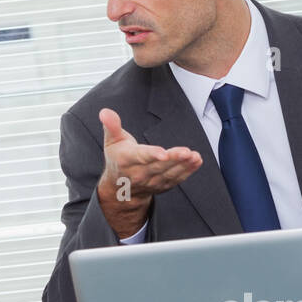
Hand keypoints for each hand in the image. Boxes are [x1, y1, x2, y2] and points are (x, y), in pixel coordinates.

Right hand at [96, 108, 202, 238]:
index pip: (140, 157)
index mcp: (126, 160)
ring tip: (194, 156)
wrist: (120, 189)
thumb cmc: (118, 159)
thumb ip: (111, 126)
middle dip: (173, 159)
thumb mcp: (111, 141)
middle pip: (158, 166)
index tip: (163, 153)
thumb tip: (105, 112)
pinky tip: (196, 161)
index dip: (152, 155)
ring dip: (184, 165)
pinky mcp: (162, 185)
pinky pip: (176, 179)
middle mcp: (139, 173)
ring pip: (169, 173)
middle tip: (186, 152)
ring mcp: (152, 182)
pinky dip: (188, 171)